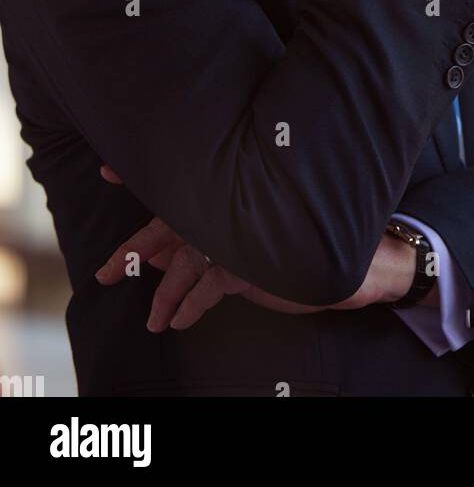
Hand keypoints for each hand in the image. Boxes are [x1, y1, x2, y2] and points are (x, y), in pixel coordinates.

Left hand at [94, 165, 434, 328]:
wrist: (348, 259)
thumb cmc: (300, 236)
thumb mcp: (255, 228)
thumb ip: (221, 222)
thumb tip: (178, 243)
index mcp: (225, 196)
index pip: (176, 189)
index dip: (139, 176)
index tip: (106, 172)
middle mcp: (225, 212)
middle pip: (166, 229)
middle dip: (133, 251)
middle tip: (104, 274)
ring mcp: (235, 236)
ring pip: (184, 265)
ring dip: (165, 296)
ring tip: (155, 323)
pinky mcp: (248, 263)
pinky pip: (209, 287)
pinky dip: (192, 305)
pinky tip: (181, 320)